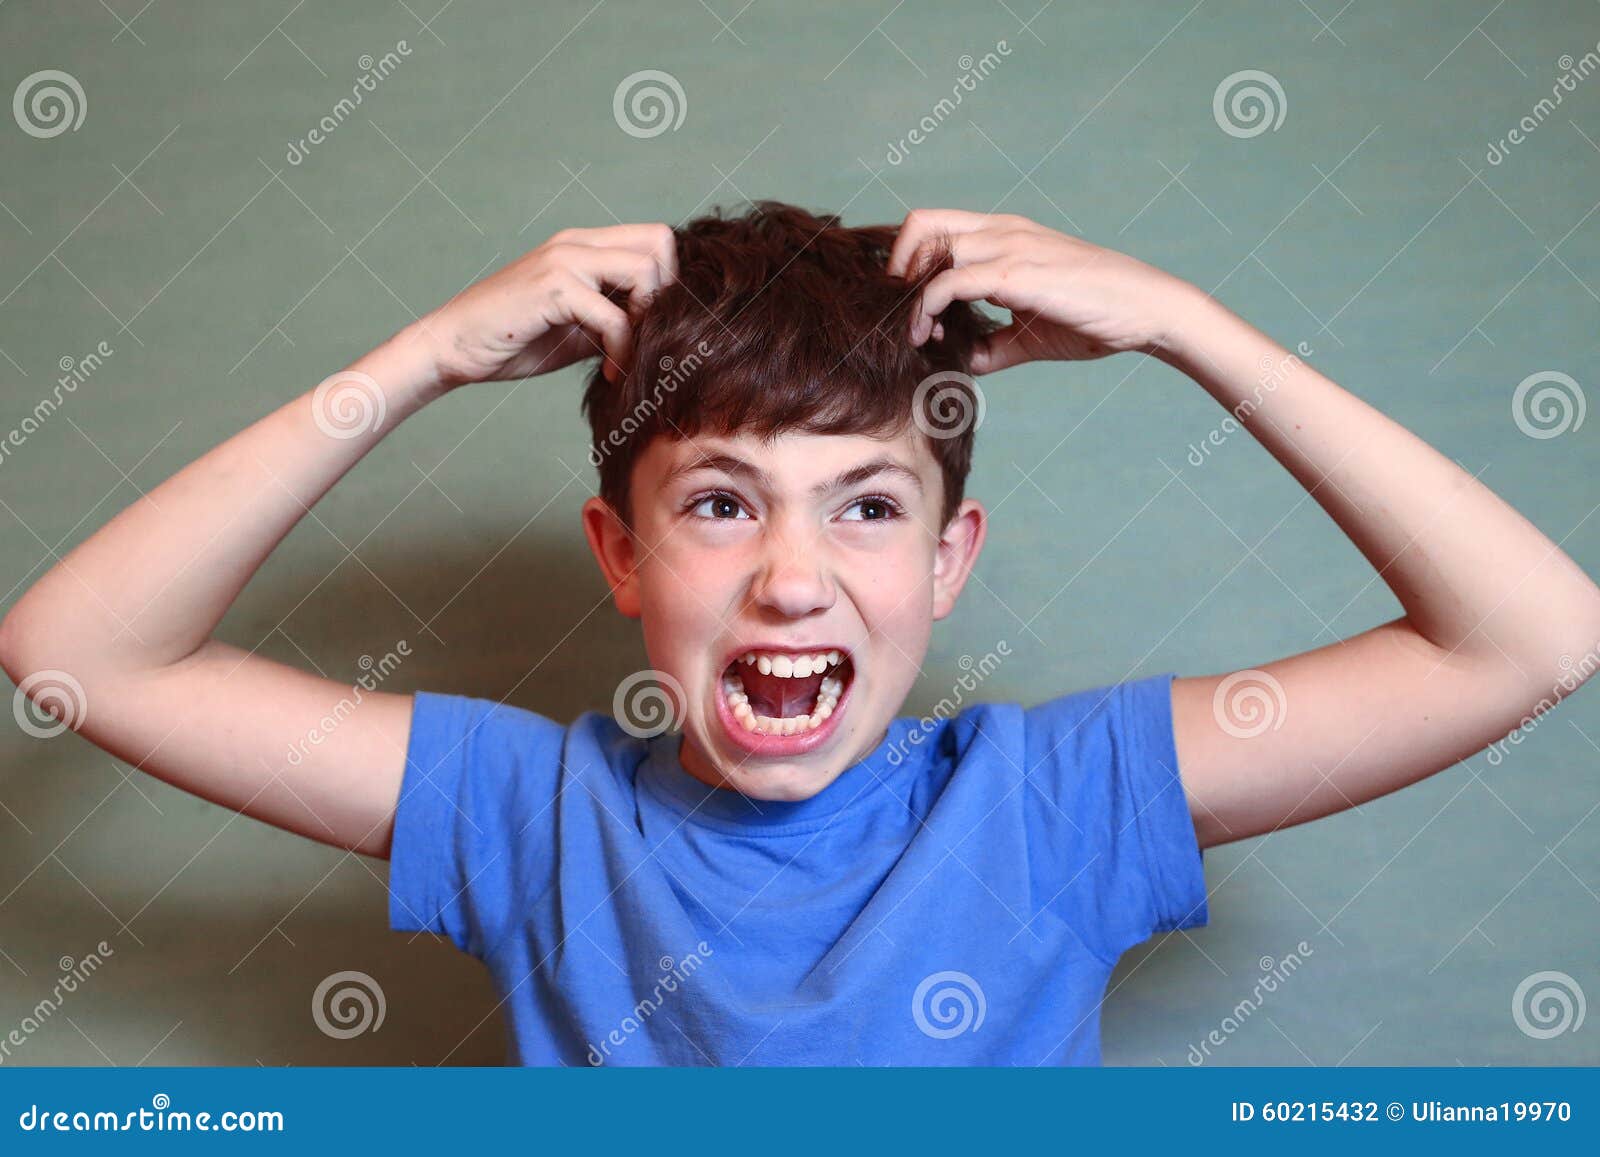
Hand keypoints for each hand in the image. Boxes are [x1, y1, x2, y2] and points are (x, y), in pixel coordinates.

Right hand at [414, 223, 676, 390]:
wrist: (454, 348)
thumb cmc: (514, 340)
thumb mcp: (580, 329)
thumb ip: (617, 319)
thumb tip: (663, 331)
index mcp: (584, 245)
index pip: (656, 238)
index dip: (668, 281)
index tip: (652, 324)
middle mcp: (576, 243)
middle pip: (660, 245)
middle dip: (665, 298)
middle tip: (648, 338)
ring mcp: (563, 260)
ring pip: (644, 272)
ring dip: (647, 322)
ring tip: (628, 356)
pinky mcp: (552, 287)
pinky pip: (614, 316)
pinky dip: (622, 350)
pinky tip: (611, 372)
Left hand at [887, 209, 1202, 371]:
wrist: (1146, 310)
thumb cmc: (1093, 318)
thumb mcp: (1030, 334)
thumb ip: (991, 344)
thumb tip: (960, 364)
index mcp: (1004, 233)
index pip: (934, 225)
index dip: (909, 264)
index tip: (911, 309)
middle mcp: (1002, 230)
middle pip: (920, 224)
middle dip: (897, 270)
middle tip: (899, 314)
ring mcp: (1010, 246)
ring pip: (931, 250)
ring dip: (910, 295)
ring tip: (915, 334)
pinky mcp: (1017, 273)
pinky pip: (950, 282)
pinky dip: (928, 309)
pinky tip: (930, 336)